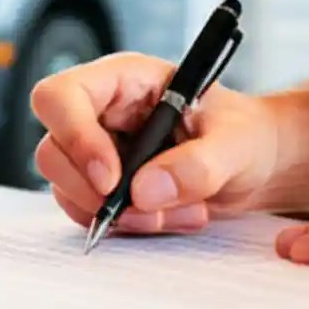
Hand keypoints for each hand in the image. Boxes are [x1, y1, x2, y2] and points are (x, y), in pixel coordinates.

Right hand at [30, 53, 279, 233]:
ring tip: (177, 214)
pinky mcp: (103, 186)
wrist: (256, 165)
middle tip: (147, 210)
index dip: (75, 138)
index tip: (112, 179)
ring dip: (118, 215)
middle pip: (52, 150)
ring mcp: (97, 151)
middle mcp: (101, 113)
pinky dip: (126, 227)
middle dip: (95, 192)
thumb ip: (199, 163)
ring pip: (66, 189)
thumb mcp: (238, 142)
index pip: (61, 96)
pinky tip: (170, 218)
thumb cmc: (246, 135)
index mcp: (125, 80)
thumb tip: (145, 191)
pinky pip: (88, 213)